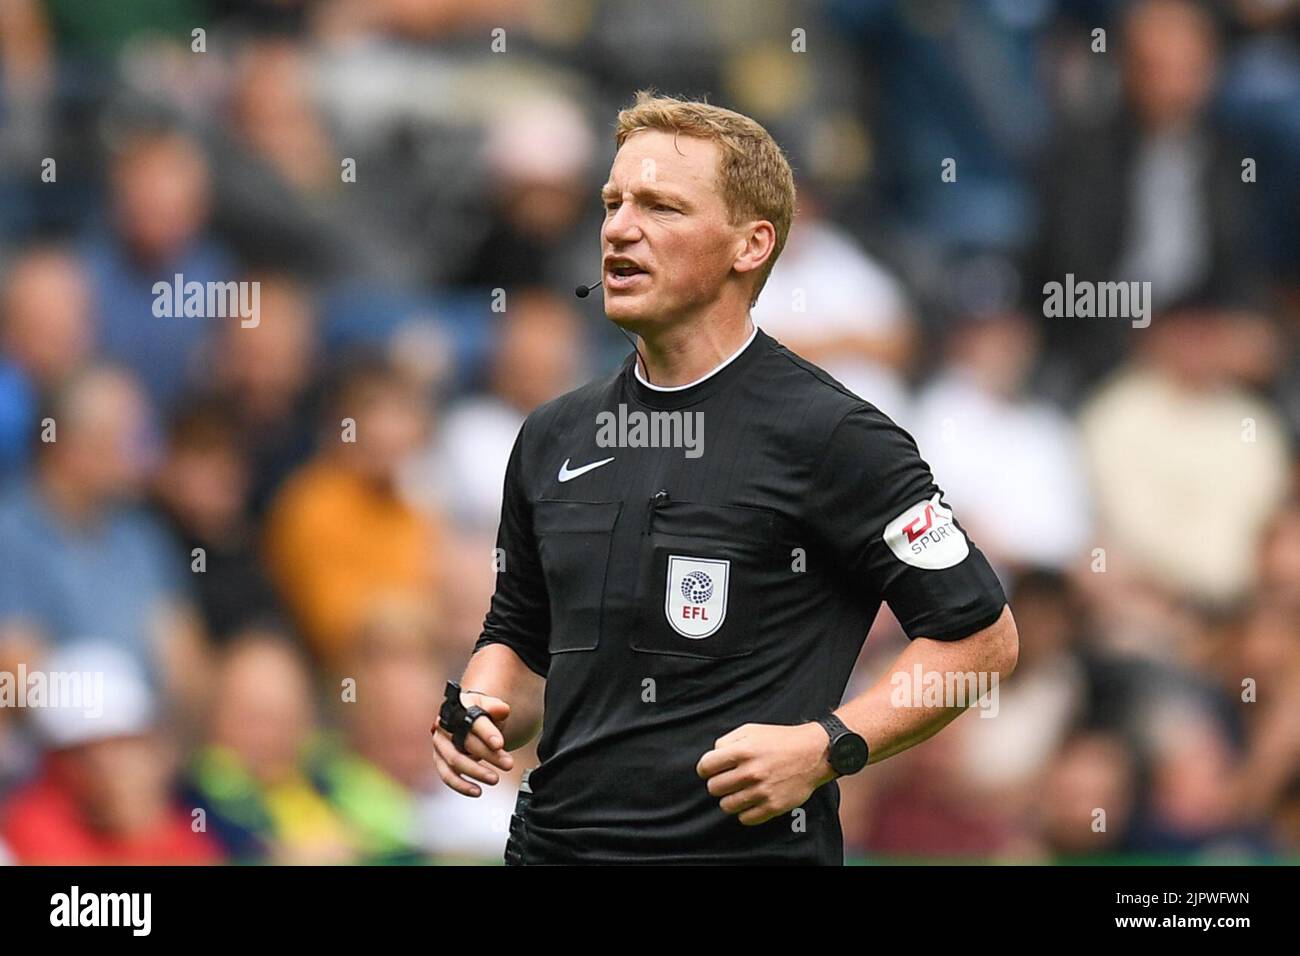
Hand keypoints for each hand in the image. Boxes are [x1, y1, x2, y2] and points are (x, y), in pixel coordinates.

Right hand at [431, 691, 513, 796]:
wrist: (470, 723)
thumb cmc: (480, 714)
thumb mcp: (491, 707)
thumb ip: (497, 708)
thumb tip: (502, 709)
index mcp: (458, 709)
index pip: (473, 721)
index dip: (487, 733)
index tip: (499, 744)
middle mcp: (445, 727)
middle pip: (466, 743)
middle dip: (489, 755)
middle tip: (508, 764)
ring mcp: (440, 745)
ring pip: (455, 761)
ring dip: (476, 772)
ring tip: (495, 779)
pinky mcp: (440, 761)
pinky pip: (447, 776)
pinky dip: (461, 786)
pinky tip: (477, 791)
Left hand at [696, 721, 835, 825]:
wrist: (814, 753)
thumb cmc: (781, 740)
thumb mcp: (751, 730)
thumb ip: (727, 741)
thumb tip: (713, 756)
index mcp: (743, 751)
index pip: (706, 766)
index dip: (705, 768)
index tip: (710, 770)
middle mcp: (751, 772)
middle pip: (714, 788)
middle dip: (717, 784)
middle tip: (727, 780)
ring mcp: (762, 791)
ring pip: (726, 806)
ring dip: (729, 799)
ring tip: (738, 792)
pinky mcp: (773, 806)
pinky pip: (745, 819)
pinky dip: (744, 812)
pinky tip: (750, 801)